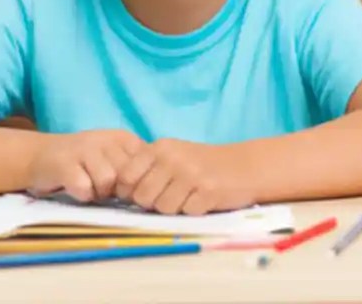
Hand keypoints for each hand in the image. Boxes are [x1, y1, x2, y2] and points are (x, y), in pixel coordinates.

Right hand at [26, 130, 143, 202]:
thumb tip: (153, 194)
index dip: (136, 184)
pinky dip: (81, 194)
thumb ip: (135, 172)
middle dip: (118, 190)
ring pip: (107, 182)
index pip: (146, 166)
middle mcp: (105, 138)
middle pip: (127, 176)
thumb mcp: (114, 162)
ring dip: (98, 192)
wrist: (39, 156)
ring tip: (88, 186)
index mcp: (122, 138)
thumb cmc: (83, 165)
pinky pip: (84, 188)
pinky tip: (73, 186)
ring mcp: (83, 148)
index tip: (123, 188)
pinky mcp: (64, 163)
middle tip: (103, 189)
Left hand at [114, 138, 254, 214]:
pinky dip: (193, 211)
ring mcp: (190, 174)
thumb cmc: (200, 164)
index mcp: (158, 148)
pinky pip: (187, 213)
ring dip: (174, 209)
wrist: (242, 166)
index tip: (142, 193)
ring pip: (164, 208)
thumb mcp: (171, 155)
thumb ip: (146, 168)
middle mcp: (172, 158)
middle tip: (169, 197)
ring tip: (187, 197)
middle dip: (153, 203)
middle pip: (143, 197)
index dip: (129, 191)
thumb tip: (118, 191)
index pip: (125, 176)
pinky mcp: (208, 191)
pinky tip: (201, 200)